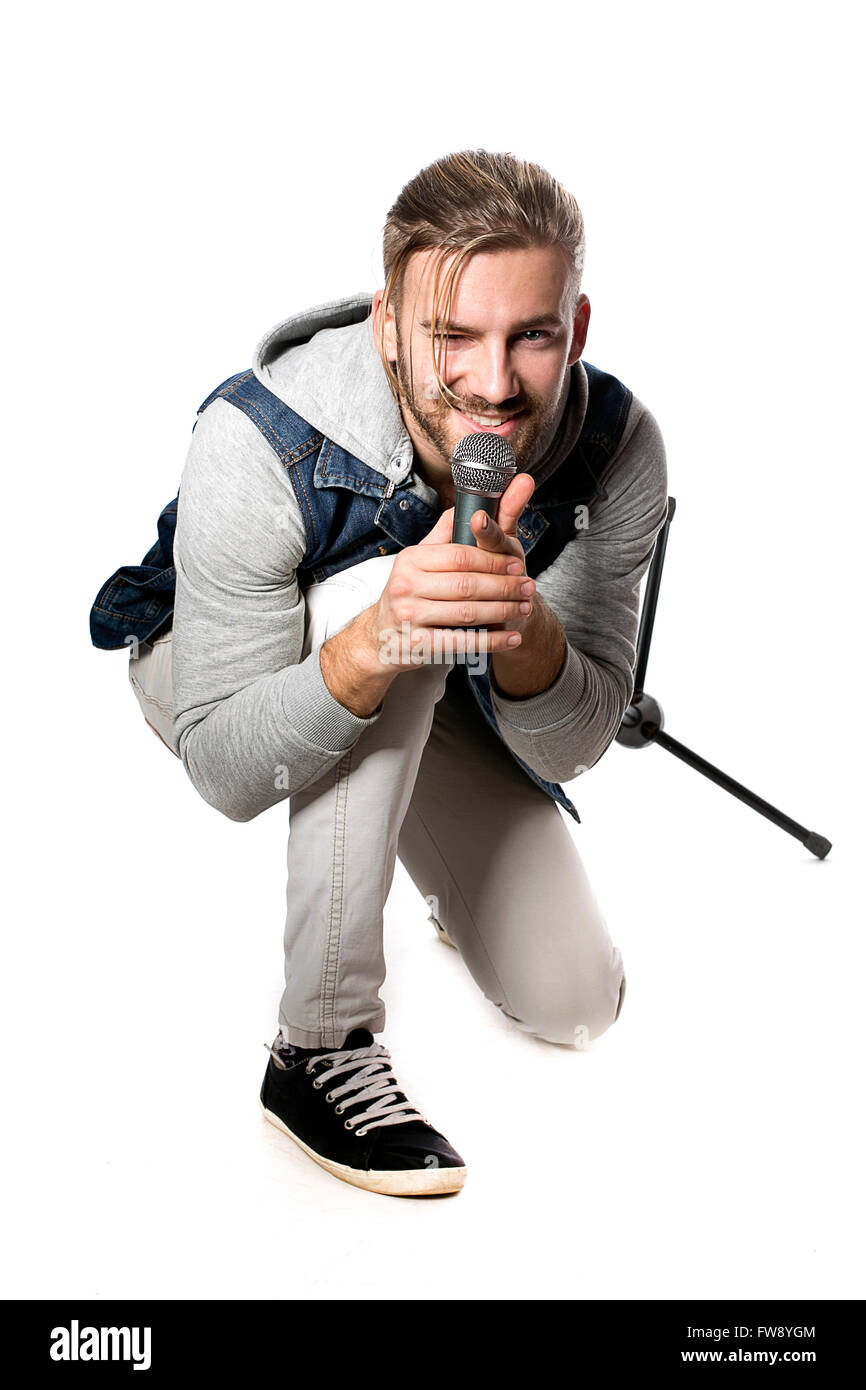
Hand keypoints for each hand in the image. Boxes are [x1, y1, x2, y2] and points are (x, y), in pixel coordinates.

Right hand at [366, 491, 534, 670]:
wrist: (380, 636)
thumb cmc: (407, 594)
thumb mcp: (417, 561)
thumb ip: (442, 536)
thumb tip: (466, 506)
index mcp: (411, 560)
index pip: (459, 556)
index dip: (493, 560)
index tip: (517, 564)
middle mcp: (406, 586)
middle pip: (467, 585)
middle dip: (504, 586)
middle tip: (529, 586)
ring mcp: (410, 617)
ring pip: (468, 613)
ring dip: (503, 611)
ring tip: (525, 607)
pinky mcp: (419, 644)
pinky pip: (464, 642)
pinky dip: (492, 641)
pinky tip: (513, 637)